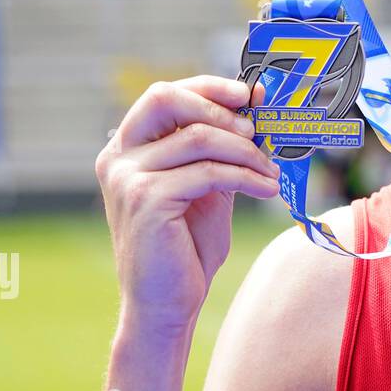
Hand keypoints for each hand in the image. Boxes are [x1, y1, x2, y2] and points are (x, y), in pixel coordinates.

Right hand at [96, 76, 279, 330]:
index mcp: (127, 148)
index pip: (165, 95)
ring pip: (198, 137)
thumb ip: (222, 148)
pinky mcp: (146, 200)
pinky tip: (267, 189)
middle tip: (256, 129)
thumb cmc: (186, 246)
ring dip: (245, 151)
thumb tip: (256, 102)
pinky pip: (209, 172)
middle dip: (219, 106)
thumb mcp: (207, 186)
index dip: (210, 87)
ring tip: (271, 170)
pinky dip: (247, 177)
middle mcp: (119, 157)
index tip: (251, 94)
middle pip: (166, 98)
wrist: (167, 304)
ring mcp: (127, 178)